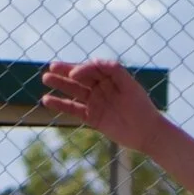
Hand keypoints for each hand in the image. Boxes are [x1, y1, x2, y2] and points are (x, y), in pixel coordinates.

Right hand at [41, 60, 166, 153]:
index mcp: (109, 78)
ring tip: (46, 78)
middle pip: (79, 78)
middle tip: (51, 68)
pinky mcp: (92, 117)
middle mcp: (100, 88)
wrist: (148, 133)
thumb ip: (113, 70)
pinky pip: (73, 109)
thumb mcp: (129, 86)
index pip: (90, 69)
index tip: (74, 75)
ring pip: (74, 91)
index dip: (81, 69)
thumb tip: (93, 61)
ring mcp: (95, 103)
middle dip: (65, 72)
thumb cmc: (141, 107)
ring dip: (60, 84)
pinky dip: (60, 104)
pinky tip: (47, 100)